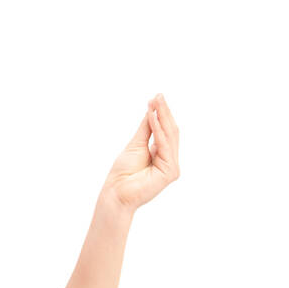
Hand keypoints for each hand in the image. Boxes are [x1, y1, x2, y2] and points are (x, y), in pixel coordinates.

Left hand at [102, 93, 179, 210]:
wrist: (116, 191)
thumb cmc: (123, 172)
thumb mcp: (136, 144)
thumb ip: (147, 128)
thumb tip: (152, 109)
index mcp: (162, 154)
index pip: (166, 131)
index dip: (162, 114)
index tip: (157, 97)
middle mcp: (170, 160)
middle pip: (171, 132)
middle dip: (164, 112)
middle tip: (158, 96)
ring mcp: (172, 167)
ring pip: (169, 137)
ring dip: (162, 118)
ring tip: (155, 102)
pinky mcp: (170, 172)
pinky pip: (164, 146)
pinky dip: (158, 131)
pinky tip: (152, 118)